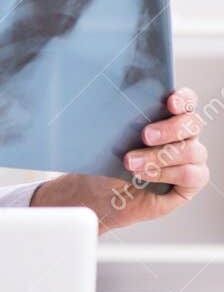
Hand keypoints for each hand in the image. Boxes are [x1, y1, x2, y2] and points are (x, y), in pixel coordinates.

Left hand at [30, 88, 209, 233]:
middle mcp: (183, 135)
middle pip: (192, 124)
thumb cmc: (105, 160)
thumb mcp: (107, 138)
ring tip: (130, 163)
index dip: (183, 99)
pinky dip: (165, 174)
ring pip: (191, 151)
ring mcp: (190, 159)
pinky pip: (191, 175)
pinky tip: (143, 175)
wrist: (99, 192)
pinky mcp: (191, 182)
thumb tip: (114, 107)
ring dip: (159, 156)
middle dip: (170, 128)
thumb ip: (119, 122)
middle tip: (145, 135)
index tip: (170, 102)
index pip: (185, 101)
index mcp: (166, 116)